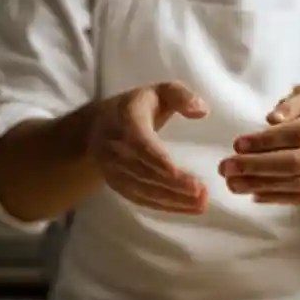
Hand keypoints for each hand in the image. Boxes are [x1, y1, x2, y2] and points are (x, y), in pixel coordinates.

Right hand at [87, 80, 209, 213]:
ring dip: (171, 199)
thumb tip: (201, 111)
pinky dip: (163, 205)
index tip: (180, 172)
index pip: (140, 143)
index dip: (159, 160)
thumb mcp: (158, 91)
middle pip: (143, 170)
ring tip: (201, 204)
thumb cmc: (137, 107)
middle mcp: (114, 146)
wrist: (97, 126)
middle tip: (202, 193)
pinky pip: (138, 197)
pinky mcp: (115, 183)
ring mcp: (112, 167)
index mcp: (126, 119)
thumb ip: (181, 95)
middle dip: (173, 184)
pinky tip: (187, 207)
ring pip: (141, 188)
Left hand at [221, 85, 299, 205]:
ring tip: (232, 183)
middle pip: (297, 163)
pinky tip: (256, 195)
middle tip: (225, 167)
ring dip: (262, 186)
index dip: (266, 141)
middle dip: (256, 167)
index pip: (299, 133)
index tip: (236, 144)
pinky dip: (281, 199)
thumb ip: (296, 102)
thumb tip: (270, 118)